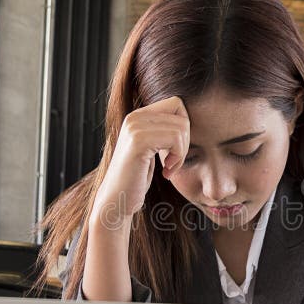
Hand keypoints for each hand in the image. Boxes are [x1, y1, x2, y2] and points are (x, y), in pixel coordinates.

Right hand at [92, 96, 189, 224]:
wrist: (117, 199)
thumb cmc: (136, 178)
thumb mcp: (151, 149)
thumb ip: (162, 131)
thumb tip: (186, 120)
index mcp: (137, 116)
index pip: (176, 104)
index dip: (183, 128)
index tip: (174, 150)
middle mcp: (134, 117)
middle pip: (181, 116)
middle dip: (185, 141)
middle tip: (174, 162)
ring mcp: (135, 127)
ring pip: (181, 128)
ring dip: (181, 152)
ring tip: (170, 168)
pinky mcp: (139, 141)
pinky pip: (175, 139)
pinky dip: (177, 157)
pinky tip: (167, 171)